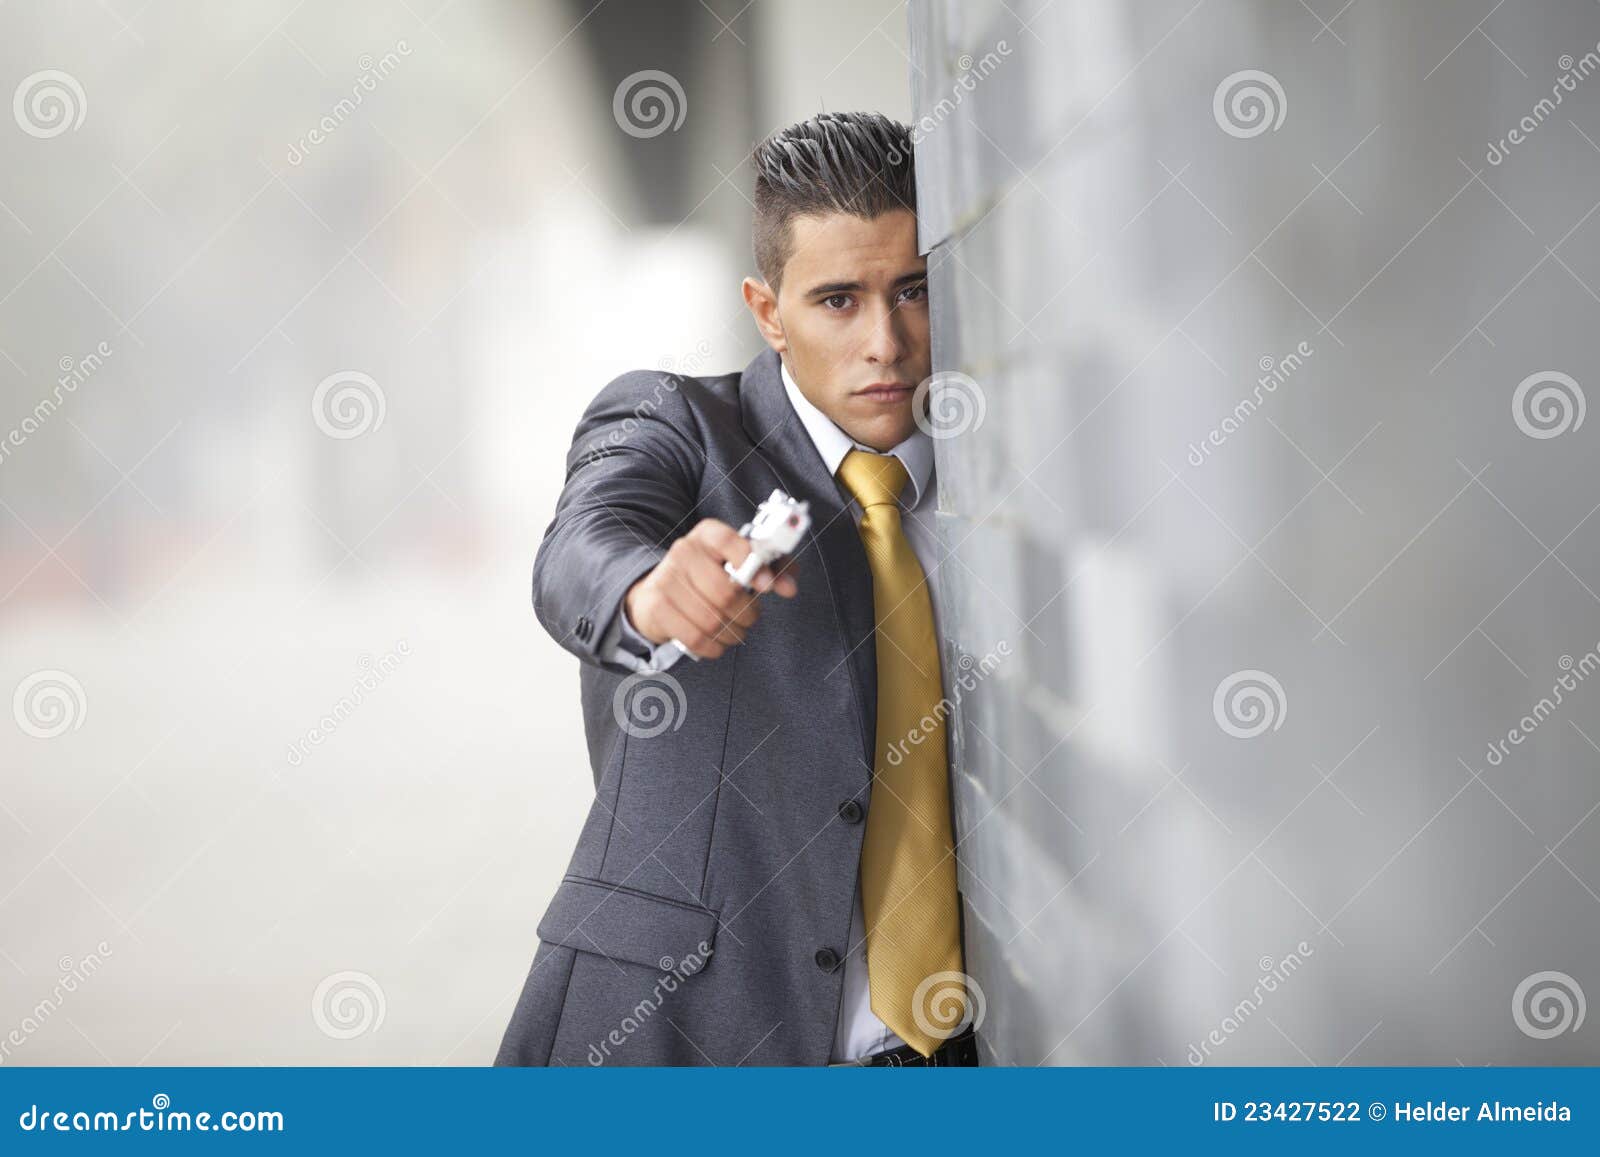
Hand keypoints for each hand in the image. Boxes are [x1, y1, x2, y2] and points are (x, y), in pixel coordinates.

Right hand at [623, 518, 798, 659]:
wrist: (656, 591)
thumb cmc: (707, 577)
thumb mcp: (739, 564)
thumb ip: (772, 569)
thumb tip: (789, 588)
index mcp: (707, 535)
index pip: (728, 540)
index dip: (750, 563)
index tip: (765, 586)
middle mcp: (684, 552)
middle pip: (725, 592)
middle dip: (747, 612)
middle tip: (750, 616)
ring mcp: (666, 579)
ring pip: (712, 619)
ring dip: (732, 632)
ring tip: (735, 630)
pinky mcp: (656, 607)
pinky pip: (695, 637)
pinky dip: (714, 646)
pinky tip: (718, 642)